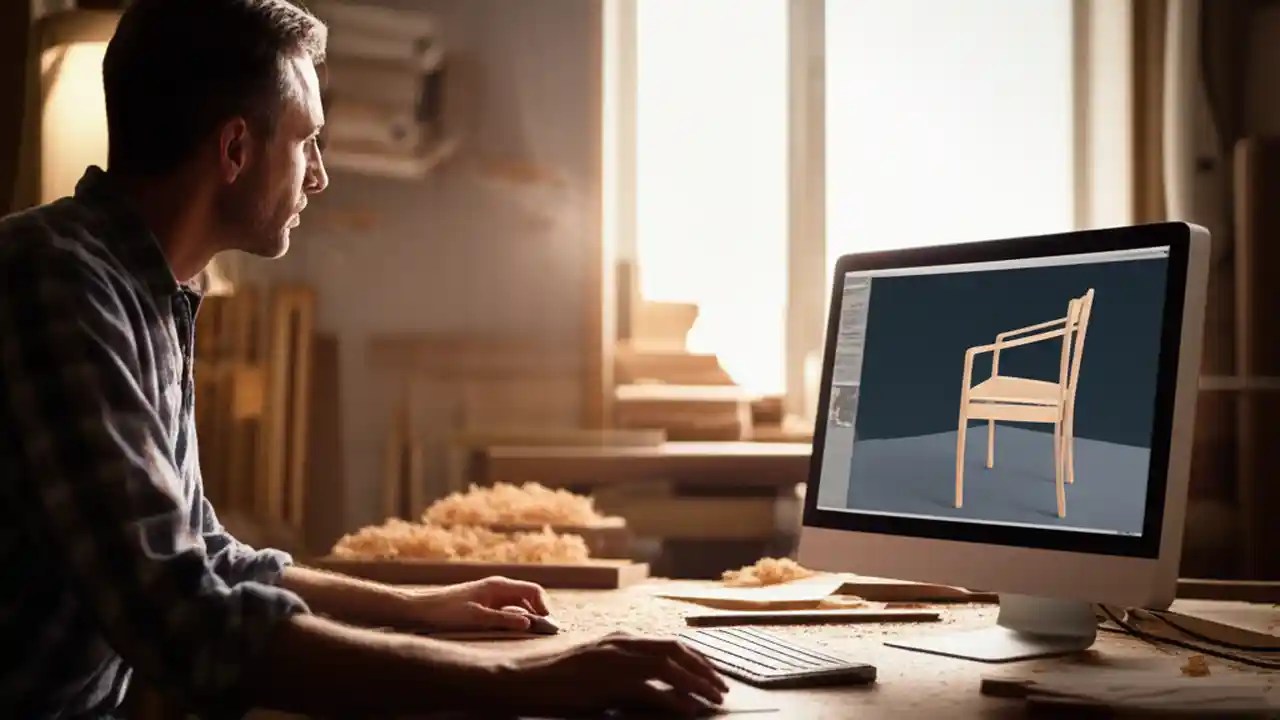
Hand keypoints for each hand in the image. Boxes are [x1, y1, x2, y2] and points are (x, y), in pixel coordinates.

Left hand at [406, 576, 550, 631]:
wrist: (422, 608)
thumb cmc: (447, 611)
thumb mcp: (477, 618)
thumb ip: (504, 619)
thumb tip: (529, 623)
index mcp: (499, 585)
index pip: (533, 590)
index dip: (544, 606)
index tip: (547, 626)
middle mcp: (498, 587)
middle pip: (529, 596)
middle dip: (538, 613)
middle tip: (543, 633)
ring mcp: (492, 594)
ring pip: (519, 603)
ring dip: (527, 617)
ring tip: (531, 635)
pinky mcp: (484, 603)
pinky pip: (508, 609)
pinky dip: (515, 618)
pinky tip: (513, 631)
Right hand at [500, 630, 729, 717]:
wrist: (526, 680)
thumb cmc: (558, 678)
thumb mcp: (597, 667)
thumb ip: (625, 670)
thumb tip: (655, 685)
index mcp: (620, 638)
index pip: (669, 642)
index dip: (696, 657)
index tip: (713, 672)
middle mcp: (621, 643)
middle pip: (676, 650)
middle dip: (704, 669)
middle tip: (722, 687)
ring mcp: (615, 660)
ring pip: (670, 667)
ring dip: (697, 683)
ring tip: (713, 699)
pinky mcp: (609, 681)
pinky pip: (652, 690)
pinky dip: (675, 699)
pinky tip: (687, 710)